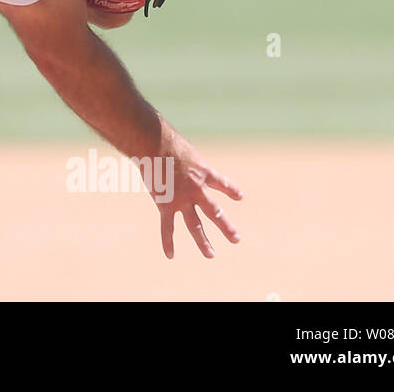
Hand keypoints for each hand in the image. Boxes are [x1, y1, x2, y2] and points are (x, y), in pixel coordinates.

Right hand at [154, 135, 242, 258]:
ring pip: (195, 225)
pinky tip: (171, 255)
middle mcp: (197, 189)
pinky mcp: (165, 204)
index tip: (239, 196)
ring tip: (210, 254)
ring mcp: (182, 199)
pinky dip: (168, 241)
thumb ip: (182, 157)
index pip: (221, 183)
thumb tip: (175, 155)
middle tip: (236, 239)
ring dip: (203, 241)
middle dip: (225, 226)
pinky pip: (168, 227)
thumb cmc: (164, 139)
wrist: (154, 143)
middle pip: (214, 212)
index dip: (231, 190)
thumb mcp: (182, 147)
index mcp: (203, 172)